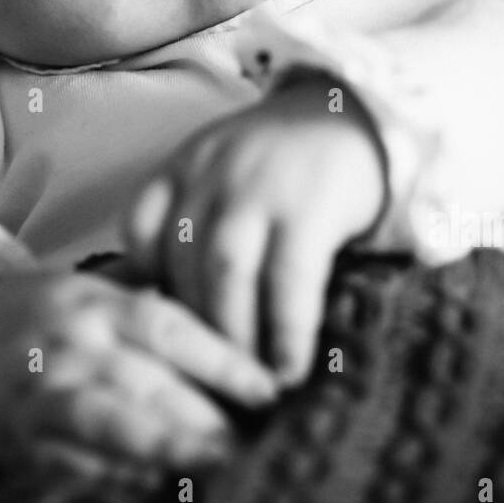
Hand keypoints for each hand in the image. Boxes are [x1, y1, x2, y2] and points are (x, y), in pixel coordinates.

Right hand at [0, 269, 278, 472]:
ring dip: (165, 448)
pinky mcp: (17, 442)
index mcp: (94, 300)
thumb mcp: (86, 291)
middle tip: (257, 441)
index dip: (222, 358)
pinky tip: (152, 487)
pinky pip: (71, 464)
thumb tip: (241, 317)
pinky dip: (112, 478)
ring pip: (109, 422)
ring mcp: (39, 394)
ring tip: (214, 465)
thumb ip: (149, 303)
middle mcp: (69, 343)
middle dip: (205, 415)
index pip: (168, 326)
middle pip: (147, 379)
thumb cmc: (33, 320)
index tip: (269, 389)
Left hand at [124, 76, 386, 385]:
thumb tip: (170, 313)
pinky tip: (289, 370)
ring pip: (225, 274)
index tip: (167, 328)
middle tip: (209, 381)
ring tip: (248, 385)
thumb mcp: (228, 173)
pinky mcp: (308, 208)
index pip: (141, 229)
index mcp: (186, 165)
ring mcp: (259, 187)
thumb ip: (198, 223)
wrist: (361, 117)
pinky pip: (287, 281)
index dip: (147, 285)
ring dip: (234, 338)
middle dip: (195, 329)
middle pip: (182, 262)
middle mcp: (213, 173)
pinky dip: (285, 333)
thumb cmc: (288, 165)